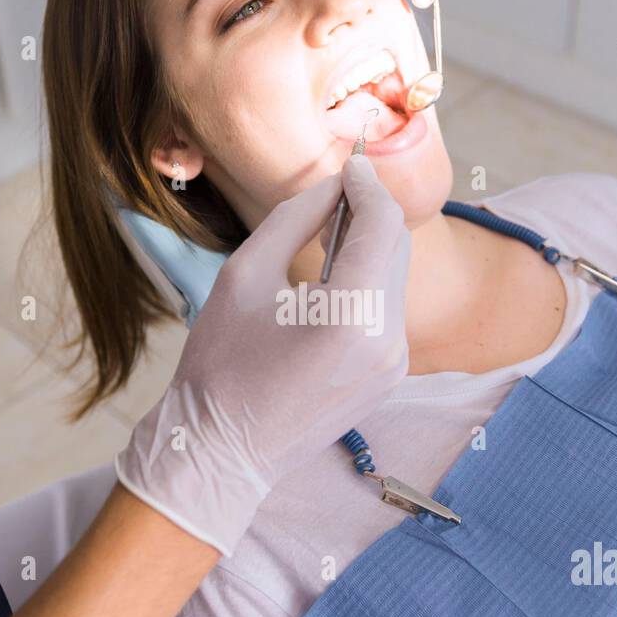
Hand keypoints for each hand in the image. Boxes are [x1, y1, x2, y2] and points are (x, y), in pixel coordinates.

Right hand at [115, 156, 410, 555]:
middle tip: (333, 191)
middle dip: (370, 211)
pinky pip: (389, 309)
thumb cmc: (220, 365)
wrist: (223, 451)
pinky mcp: (390, 375)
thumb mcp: (244, 275)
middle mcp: (386, 340)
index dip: (368, 184)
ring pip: (395, 276)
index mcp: (351, 315)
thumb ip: (294, 218)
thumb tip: (332, 185)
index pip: (383, 224)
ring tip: (327, 233)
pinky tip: (332, 278)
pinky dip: (368, 281)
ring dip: (369, 245)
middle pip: (396, 247)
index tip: (348, 165)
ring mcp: (394, 362)